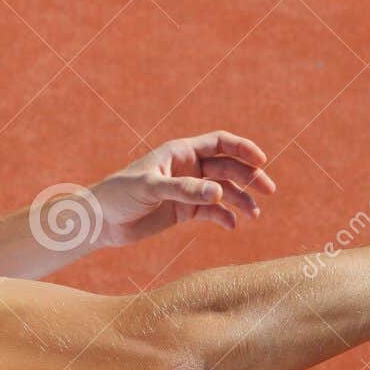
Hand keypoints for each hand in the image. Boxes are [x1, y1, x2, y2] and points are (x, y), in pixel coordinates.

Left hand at [92, 130, 276, 248]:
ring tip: (255, 215)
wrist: (101, 221)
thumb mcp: (150, 188)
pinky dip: (225, 217)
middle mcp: (189, 168)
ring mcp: (188, 190)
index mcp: (181, 152)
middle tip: (268, 190)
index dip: (242, 148)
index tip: (261, 160)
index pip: (220, 143)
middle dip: (249, 177)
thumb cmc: (119, 194)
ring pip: (224, 191)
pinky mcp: (184, 211)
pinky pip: (212, 211)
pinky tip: (233, 225)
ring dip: (242, 200)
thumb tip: (220, 193)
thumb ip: (184, 190)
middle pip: (228, 167)